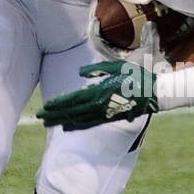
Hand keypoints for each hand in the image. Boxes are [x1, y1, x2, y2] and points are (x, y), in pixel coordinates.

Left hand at [37, 61, 157, 130]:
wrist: (154, 93)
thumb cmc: (136, 76)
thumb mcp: (117, 66)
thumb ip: (97, 70)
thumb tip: (79, 73)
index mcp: (99, 91)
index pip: (73, 100)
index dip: (58, 104)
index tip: (45, 107)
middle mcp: (99, 105)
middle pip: (72, 111)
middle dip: (55, 114)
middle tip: (39, 117)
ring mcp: (104, 113)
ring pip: (78, 120)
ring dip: (62, 121)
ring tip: (48, 123)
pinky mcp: (109, 117)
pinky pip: (89, 124)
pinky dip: (77, 126)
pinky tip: (67, 127)